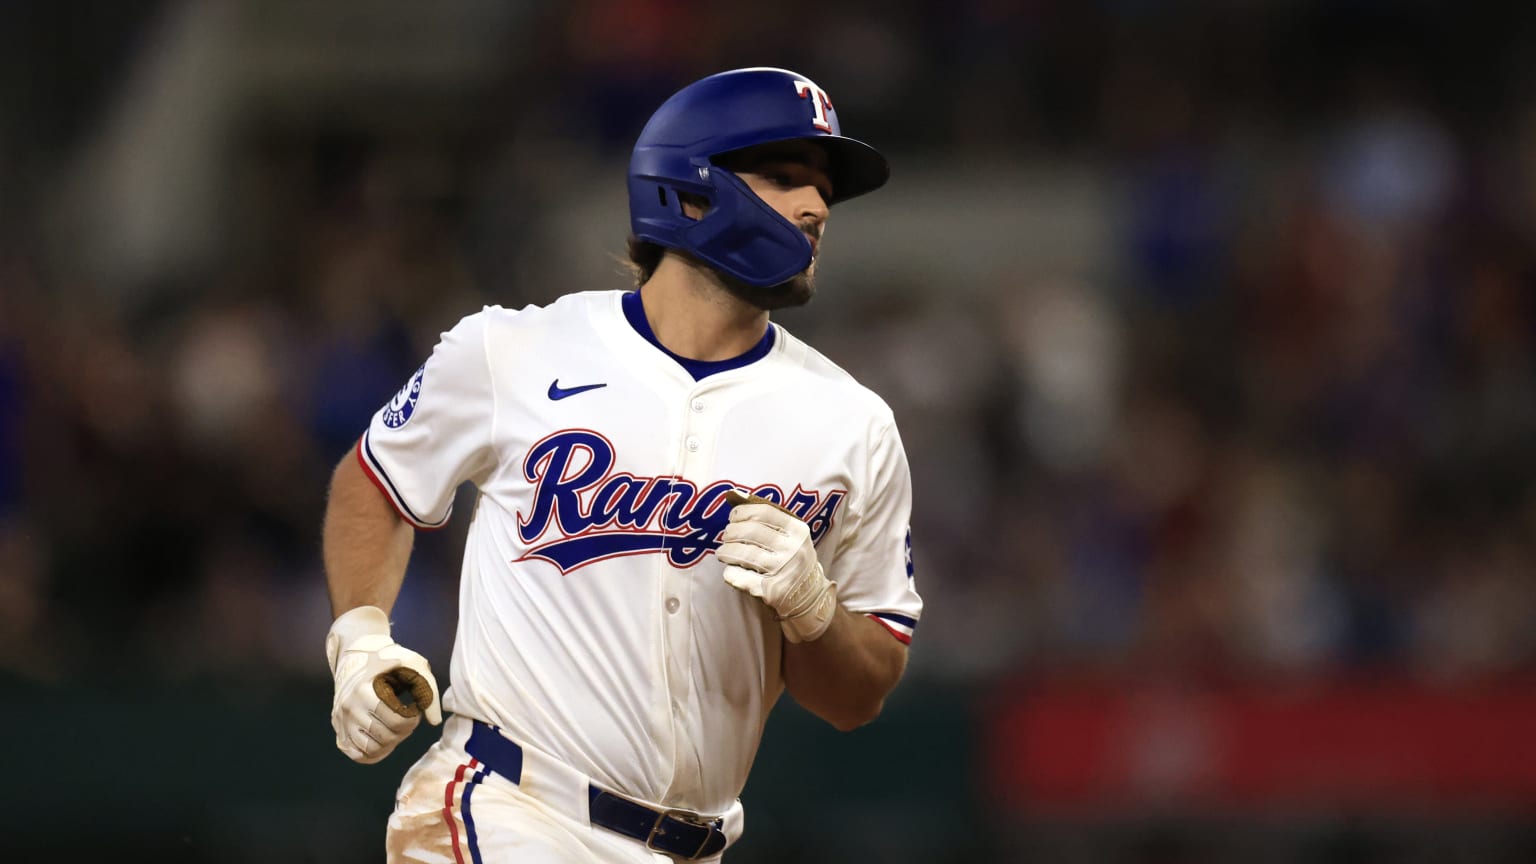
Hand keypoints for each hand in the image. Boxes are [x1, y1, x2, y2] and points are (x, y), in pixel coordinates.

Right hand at [325, 605, 442, 763]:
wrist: (355, 656)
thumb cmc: (389, 661)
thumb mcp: (413, 665)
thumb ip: (428, 691)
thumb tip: (435, 721)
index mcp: (365, 690)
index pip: (396, 721)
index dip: (412, 719)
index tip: (414, 709)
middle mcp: (349, 707)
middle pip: (385, 736)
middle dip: (403, 731)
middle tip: (408, 719)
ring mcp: (341, 720)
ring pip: (371, 748)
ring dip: (391, 743)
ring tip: (396, 727)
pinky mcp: (339, 729)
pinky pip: (357, 754)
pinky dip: (374, 752)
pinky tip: (385, 739)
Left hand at [717, 492, 837, 641]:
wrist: (809, 597)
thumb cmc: (793, 559)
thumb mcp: (789, 535)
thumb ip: (764, 515)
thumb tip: (733, 494)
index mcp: (798, 531)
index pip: (763, 511)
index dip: (741, 512)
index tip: (733, 518)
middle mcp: (793, 550)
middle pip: (749, 532)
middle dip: (730, 533)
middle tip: (726, 537)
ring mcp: (783, 572)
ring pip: (742, 554)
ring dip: (725, 552)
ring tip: (723, 553)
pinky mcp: (771, 592)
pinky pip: (739, 577)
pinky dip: (730, 573)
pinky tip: (731, 571)